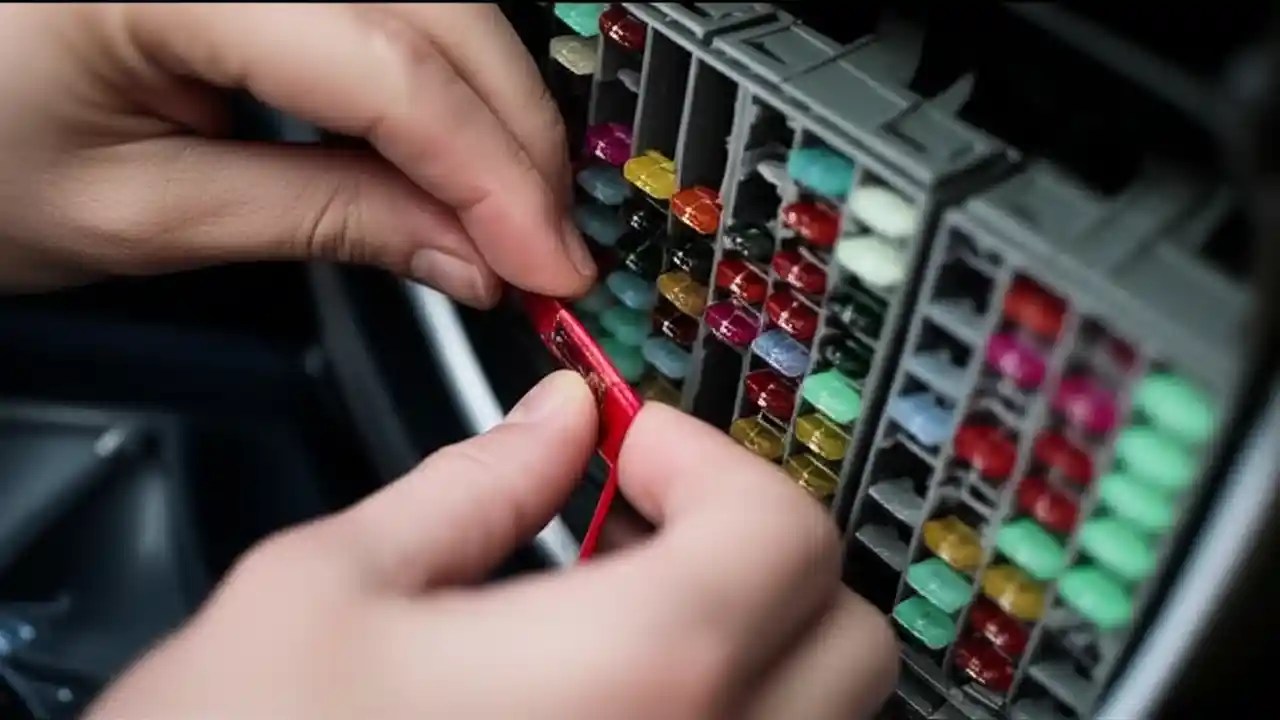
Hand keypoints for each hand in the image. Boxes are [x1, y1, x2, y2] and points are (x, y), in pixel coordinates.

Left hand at [0, 3, 594, 304]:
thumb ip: (328, 220)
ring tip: (506, 202)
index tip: (547, 259)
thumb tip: (468, 252)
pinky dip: (437, 67)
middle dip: (514, 137)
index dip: (491, 176)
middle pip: (441, 8)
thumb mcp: (143, 213)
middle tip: (547, 242)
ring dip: (490, 97)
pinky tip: (449, 137)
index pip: (391, 70)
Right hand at [87, 372, 897, 718]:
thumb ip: (470, 484)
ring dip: (755, 635)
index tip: (638, 445)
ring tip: (626, 607)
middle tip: (646, 517)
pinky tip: (617, 695)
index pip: (781, 532)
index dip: (711, 458)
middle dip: (757, 545)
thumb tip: (553, 422)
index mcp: (625, 678)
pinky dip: (729, 711)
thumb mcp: (320, 592)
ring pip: (822, 718)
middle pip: (844, 633)